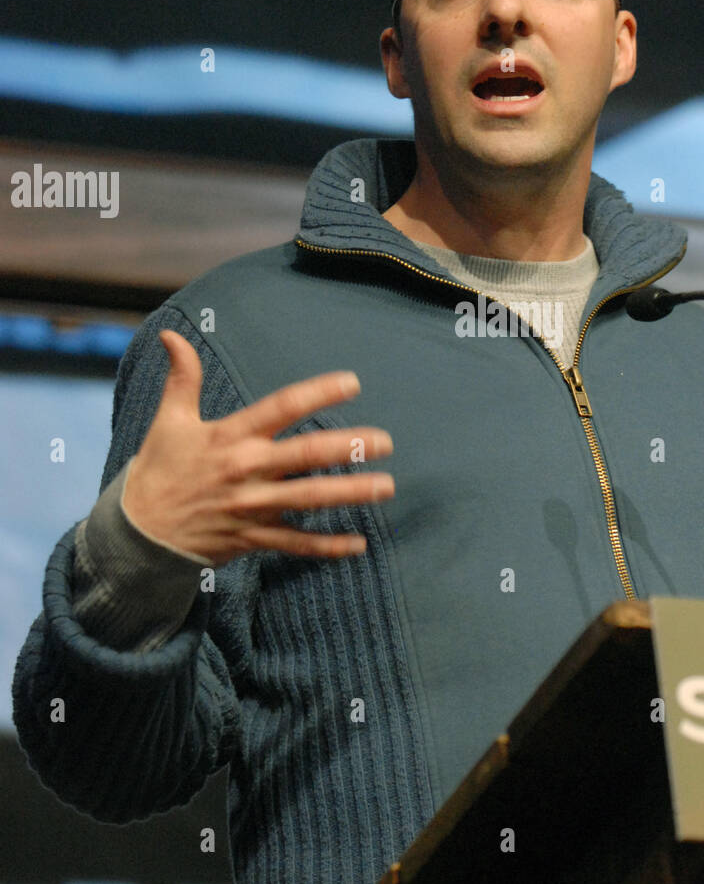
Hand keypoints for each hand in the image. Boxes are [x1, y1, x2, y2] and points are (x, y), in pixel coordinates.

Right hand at [121, 330, 393, 565]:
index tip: (352, 383)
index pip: (281, 407)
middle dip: (348, 448)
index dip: (317, 393)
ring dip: (350, 494)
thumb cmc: (159, 470)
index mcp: (231, 436)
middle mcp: (247, 470)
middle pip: (305, 456)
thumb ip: (182, 378)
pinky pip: (296, 544)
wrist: (137, 533)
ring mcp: (252, 507)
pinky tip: (358, 544)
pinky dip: (327, 547)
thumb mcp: (170, 420)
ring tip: (386, 486)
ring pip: (309, 499)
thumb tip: (171, 336)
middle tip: (385, 442)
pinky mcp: (252, 537)